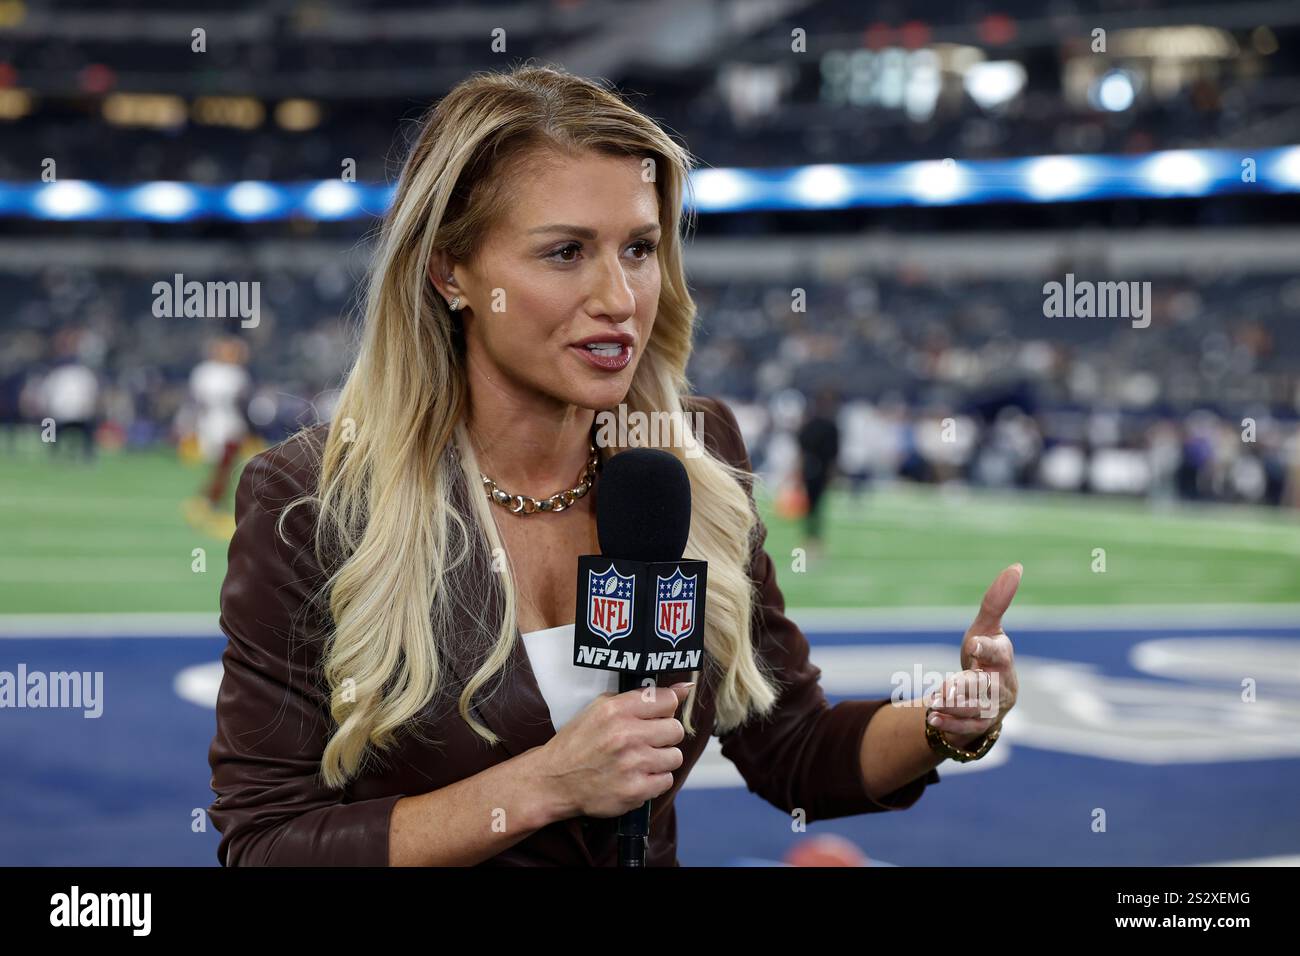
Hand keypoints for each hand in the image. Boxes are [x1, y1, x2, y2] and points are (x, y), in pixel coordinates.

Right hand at [537, 682, 690, 819]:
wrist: (554, 780)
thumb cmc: (578, 742)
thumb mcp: (601, 709)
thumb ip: (641, 697)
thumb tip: (685, 688)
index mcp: (616, 710)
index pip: (668, 700)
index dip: (665, 709)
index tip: (656, 716)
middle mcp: (625, 735)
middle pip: (676, 730)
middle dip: (665, 735)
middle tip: (648, 741)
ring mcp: (632, 764)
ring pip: (675, 757)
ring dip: (661, 759)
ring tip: (641, 760)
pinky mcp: (635, 791)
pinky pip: (666, 781)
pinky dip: (654, 780)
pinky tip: (637, 777)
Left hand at [925, 563, 1021, 745]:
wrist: (988, 696)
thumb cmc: (986, 657)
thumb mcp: (986, 628)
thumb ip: (996, 601)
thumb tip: (1016, 566)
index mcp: (1002, 657)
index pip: (999, 653)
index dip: (986, 649)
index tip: (973, 645)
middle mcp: (1001, 684)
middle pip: (986, 687)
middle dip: (967, 687)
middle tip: (947, 687)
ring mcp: (992, 707)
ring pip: (976, 710)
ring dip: (954, 707)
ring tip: (935, 701)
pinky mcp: (980, 724)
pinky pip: (967, 727)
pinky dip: (949, 723)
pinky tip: (932, 717)